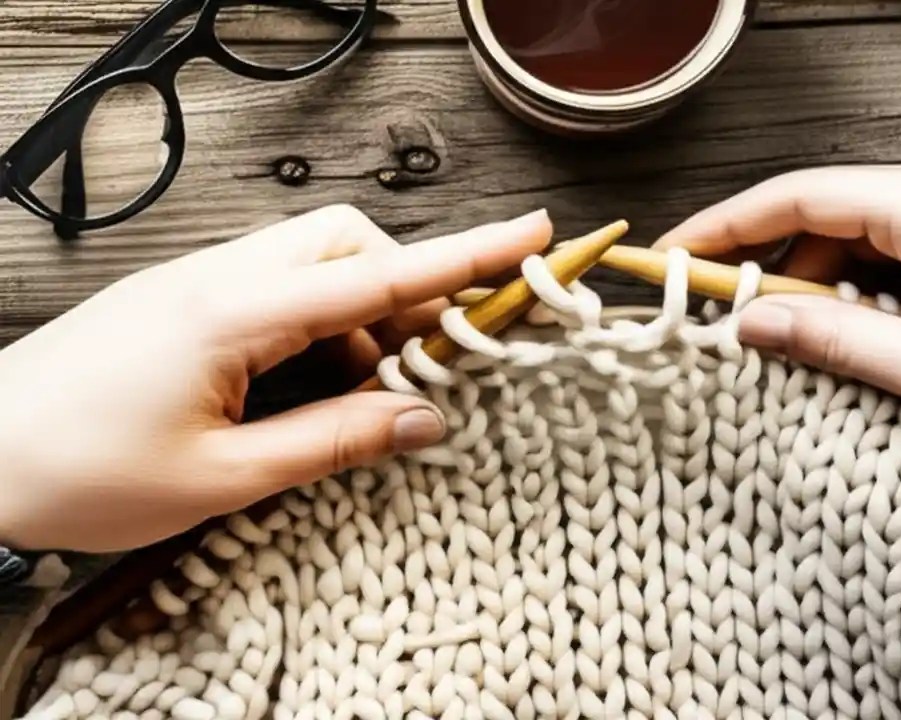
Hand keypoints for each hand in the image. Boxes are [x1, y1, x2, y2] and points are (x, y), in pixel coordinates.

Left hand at [0, 205, 552, 552]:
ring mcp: (202, 286)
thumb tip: (424, 418)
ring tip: (360, 398)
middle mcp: (223, 280)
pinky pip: (282, 295)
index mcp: (236, 315)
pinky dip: (319, 335)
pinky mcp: (188, 305)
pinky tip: (309, 394)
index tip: (532, 233)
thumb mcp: (225, 476)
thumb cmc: (78, 470)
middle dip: (406, 292)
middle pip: (353, 245)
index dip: (465, 256)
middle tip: (421, 368)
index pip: (378, 273)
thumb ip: (335, 440)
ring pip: (320, 268)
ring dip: (362, 322)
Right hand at [657, 161, 900, 488]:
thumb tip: (749, 321)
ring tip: (795, 347)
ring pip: (869, 239)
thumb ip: (832, 339)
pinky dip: (870, 295)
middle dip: (773, 266)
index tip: (672, 258)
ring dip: (824, 289)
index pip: (803, 194)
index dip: (727, 226)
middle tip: (724, 322)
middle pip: (831, 213)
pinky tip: (859, 342)